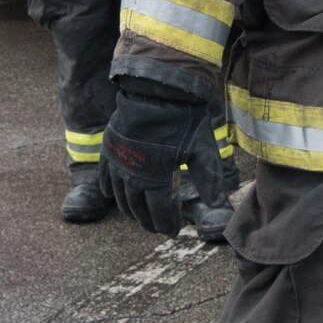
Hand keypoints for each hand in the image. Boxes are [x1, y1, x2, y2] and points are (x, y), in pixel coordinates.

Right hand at [103, 79, 206, 234]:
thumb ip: (209, 179)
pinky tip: (111, 194)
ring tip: (137, 216)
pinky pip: (104, 175)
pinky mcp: (109, 148)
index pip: (160, 212)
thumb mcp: (201, 150)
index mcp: (156, 180)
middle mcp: (133, 176)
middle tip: (156, 228)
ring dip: (129, 209)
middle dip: (148, 221)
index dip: (166, 224)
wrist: (156, 90)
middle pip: (138, 208)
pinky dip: (108, 188)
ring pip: (120, 196)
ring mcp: (118, 163)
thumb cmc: (182, 119)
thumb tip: (218, 204)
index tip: (172, 232)